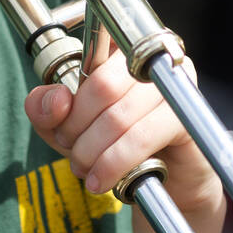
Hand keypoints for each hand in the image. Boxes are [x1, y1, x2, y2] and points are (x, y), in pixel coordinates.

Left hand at [24, 45, 223, 215]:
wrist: (162, 185)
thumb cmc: (114, 144)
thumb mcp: (68, 125)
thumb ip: (47, 107)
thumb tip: (57, 99)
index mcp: (121, 48)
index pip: (91, 47)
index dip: (71, 87)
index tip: (61, 116)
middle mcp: (150, 59)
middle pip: (102, 86)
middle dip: (76, 126)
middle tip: (71, 150)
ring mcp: (174, 84)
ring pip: (118, 116)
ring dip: (92, 152)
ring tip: (85, 170)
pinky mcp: (186, 116)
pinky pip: (141, 138)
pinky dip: (114, 164)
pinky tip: (102, 180)